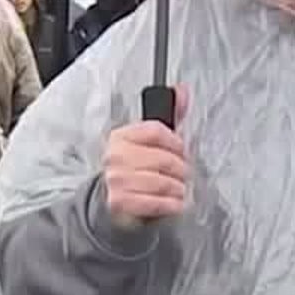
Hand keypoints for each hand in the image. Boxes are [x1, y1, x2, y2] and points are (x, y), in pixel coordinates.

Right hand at [104, 86, 189, 228]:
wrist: (111, 199)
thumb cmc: (134, 168)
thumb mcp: (151, 139)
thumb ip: (170, 114)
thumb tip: (183, 90)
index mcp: (121, 136)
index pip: (156, 131)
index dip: (176, 143)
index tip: (180, 150)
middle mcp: (115, 156)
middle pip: (164, 159)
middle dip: (180, 169)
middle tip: (181, 173)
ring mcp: (116, 179)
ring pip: (163, 182)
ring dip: (178, 188)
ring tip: (177, 188)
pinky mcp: (120, 201)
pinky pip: (157, 202)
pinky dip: (171, 204)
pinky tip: (172, 201)